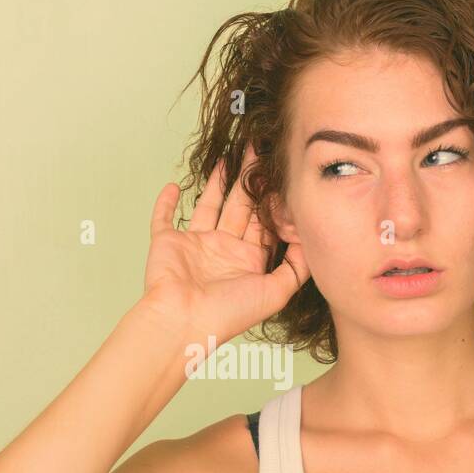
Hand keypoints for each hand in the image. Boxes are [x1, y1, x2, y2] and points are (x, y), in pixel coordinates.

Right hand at [140, 141, 308, 343]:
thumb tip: (309, 239)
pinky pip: (164, 218)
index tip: (282, 174)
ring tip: (229, 156)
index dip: (273, 200)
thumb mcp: (276, 292)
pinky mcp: (167, 242)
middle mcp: (223, 250)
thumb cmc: (227, 313)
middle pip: (240, 206)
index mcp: (247, 261)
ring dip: (217, 182)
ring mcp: (194, 245)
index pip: (264, 223)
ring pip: (209, 204)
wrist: (182, 321)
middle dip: (249, 180)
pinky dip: (166, 203)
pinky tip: (173, 186)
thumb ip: (296, 267)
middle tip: (258, 151)